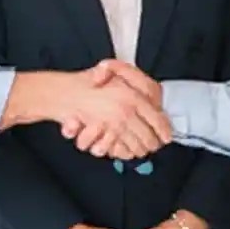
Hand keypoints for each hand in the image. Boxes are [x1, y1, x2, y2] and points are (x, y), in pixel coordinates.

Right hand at [0, 65, 170, 157]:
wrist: (62, 94)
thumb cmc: (85, 85)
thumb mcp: (110, 75)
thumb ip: (129, 82)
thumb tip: (152, 95)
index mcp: (132, 96)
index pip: (157, 118)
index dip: (164, 130)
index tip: (167, 137)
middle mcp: (126, 111)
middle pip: (149, 137)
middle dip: (152, 144)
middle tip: (154, 146)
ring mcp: (114, 125)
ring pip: (136, 146)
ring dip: (139, 150)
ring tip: (140, 150)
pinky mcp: (102, 136)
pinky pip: (119, 151)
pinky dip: (123, 153)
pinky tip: (124, 151)